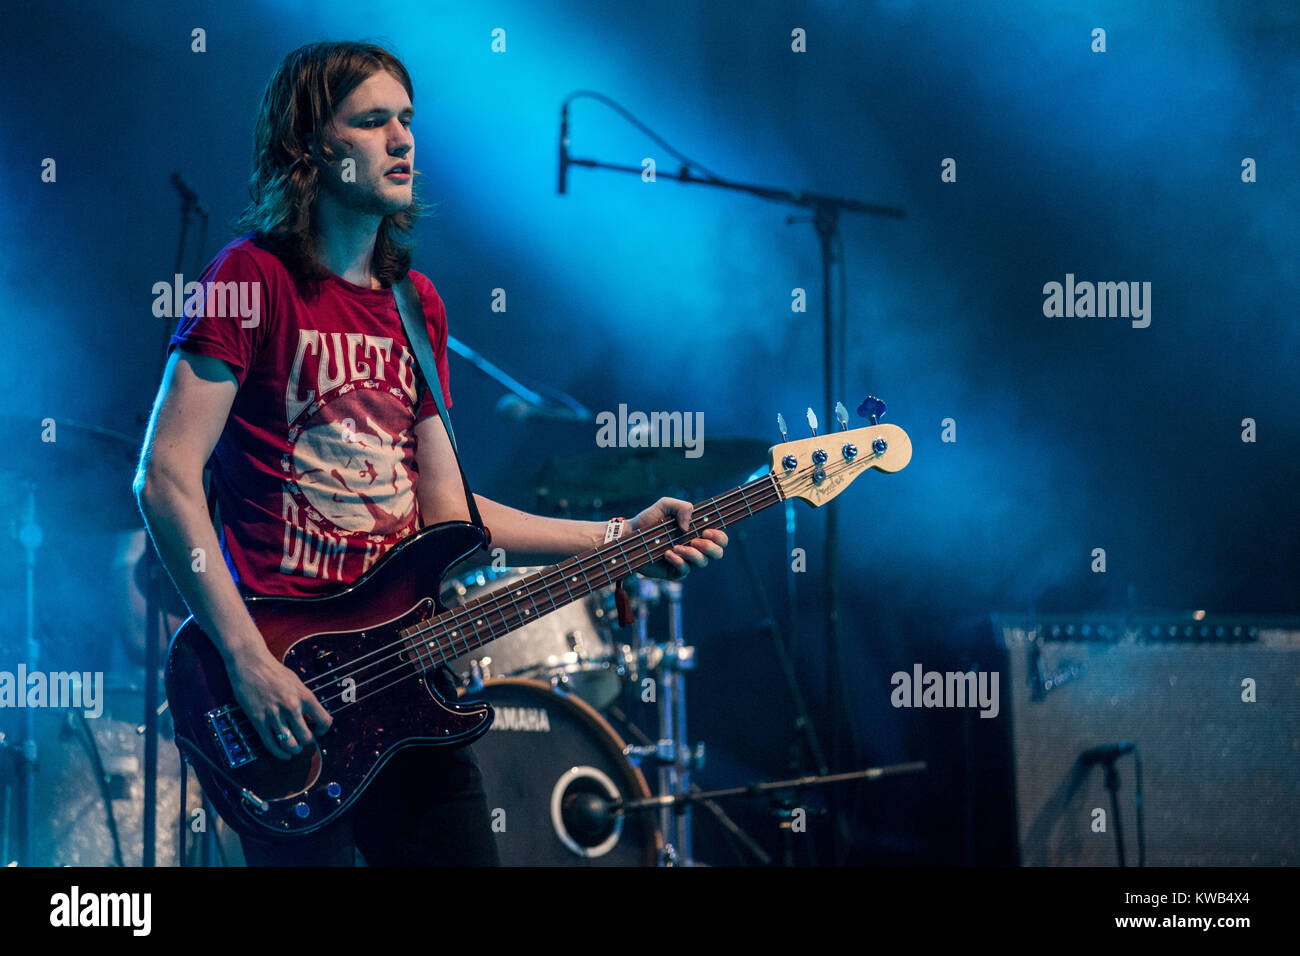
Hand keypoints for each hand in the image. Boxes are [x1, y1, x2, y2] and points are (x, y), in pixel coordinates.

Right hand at [226, 645, 333, 759]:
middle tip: (304, 740)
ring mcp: (274, 715)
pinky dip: (279, 754)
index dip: (323, 730)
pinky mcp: (258, 720)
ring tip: (295, 748)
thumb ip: (304, 700)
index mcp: (305, 696)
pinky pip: (271, 744)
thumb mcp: (297, 682)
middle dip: (307, 742)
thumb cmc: (274, 671)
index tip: (318, 730)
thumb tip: (311, 717)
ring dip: (294, 749)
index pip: (324, 721)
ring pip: (290, 744)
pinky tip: (284, 755)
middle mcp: (292, 707)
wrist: (250, 664)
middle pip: (306, 737)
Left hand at [628, 497, 727, 580]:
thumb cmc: (649, 519)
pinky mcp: (674, 571)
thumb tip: (688, 527)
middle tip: (695, 540)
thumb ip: (682, 507)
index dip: (719, 537)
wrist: (630, 534)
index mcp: (698, 532)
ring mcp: (686, 560)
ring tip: (676, 546)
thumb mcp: (665, 505)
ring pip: (703, 563)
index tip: (706, 531)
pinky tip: (667, 553)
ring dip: (692, 554)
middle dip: (710, 547)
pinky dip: (679, 561)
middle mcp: (696, 547)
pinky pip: (684, 571)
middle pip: (718, 553)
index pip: (720, 538)